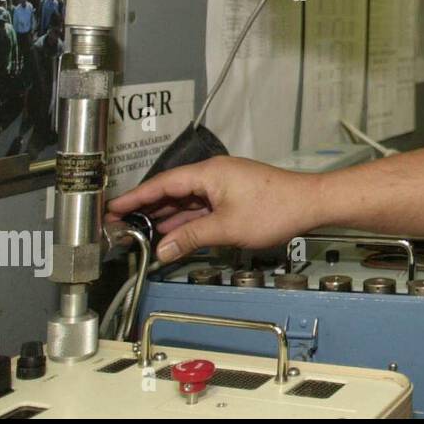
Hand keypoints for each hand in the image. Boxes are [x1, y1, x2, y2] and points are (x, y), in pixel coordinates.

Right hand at [105, 156, 321, 261]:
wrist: (311, 203)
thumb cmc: (276, 208)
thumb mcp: (227, 228)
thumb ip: (191, 238)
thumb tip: (163, 249)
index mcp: (208, 173)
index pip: (162, 184)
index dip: (135, 198)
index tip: (112, 208)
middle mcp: (214, 175)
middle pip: (171, 191)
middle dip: (146, 209)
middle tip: (120, 225)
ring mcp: (224, 185)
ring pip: (187, 201)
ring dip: (166, 217)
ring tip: (140, 233)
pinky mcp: (234, 196)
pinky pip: (202, 207)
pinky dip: (187, 220)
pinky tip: (173, 234)